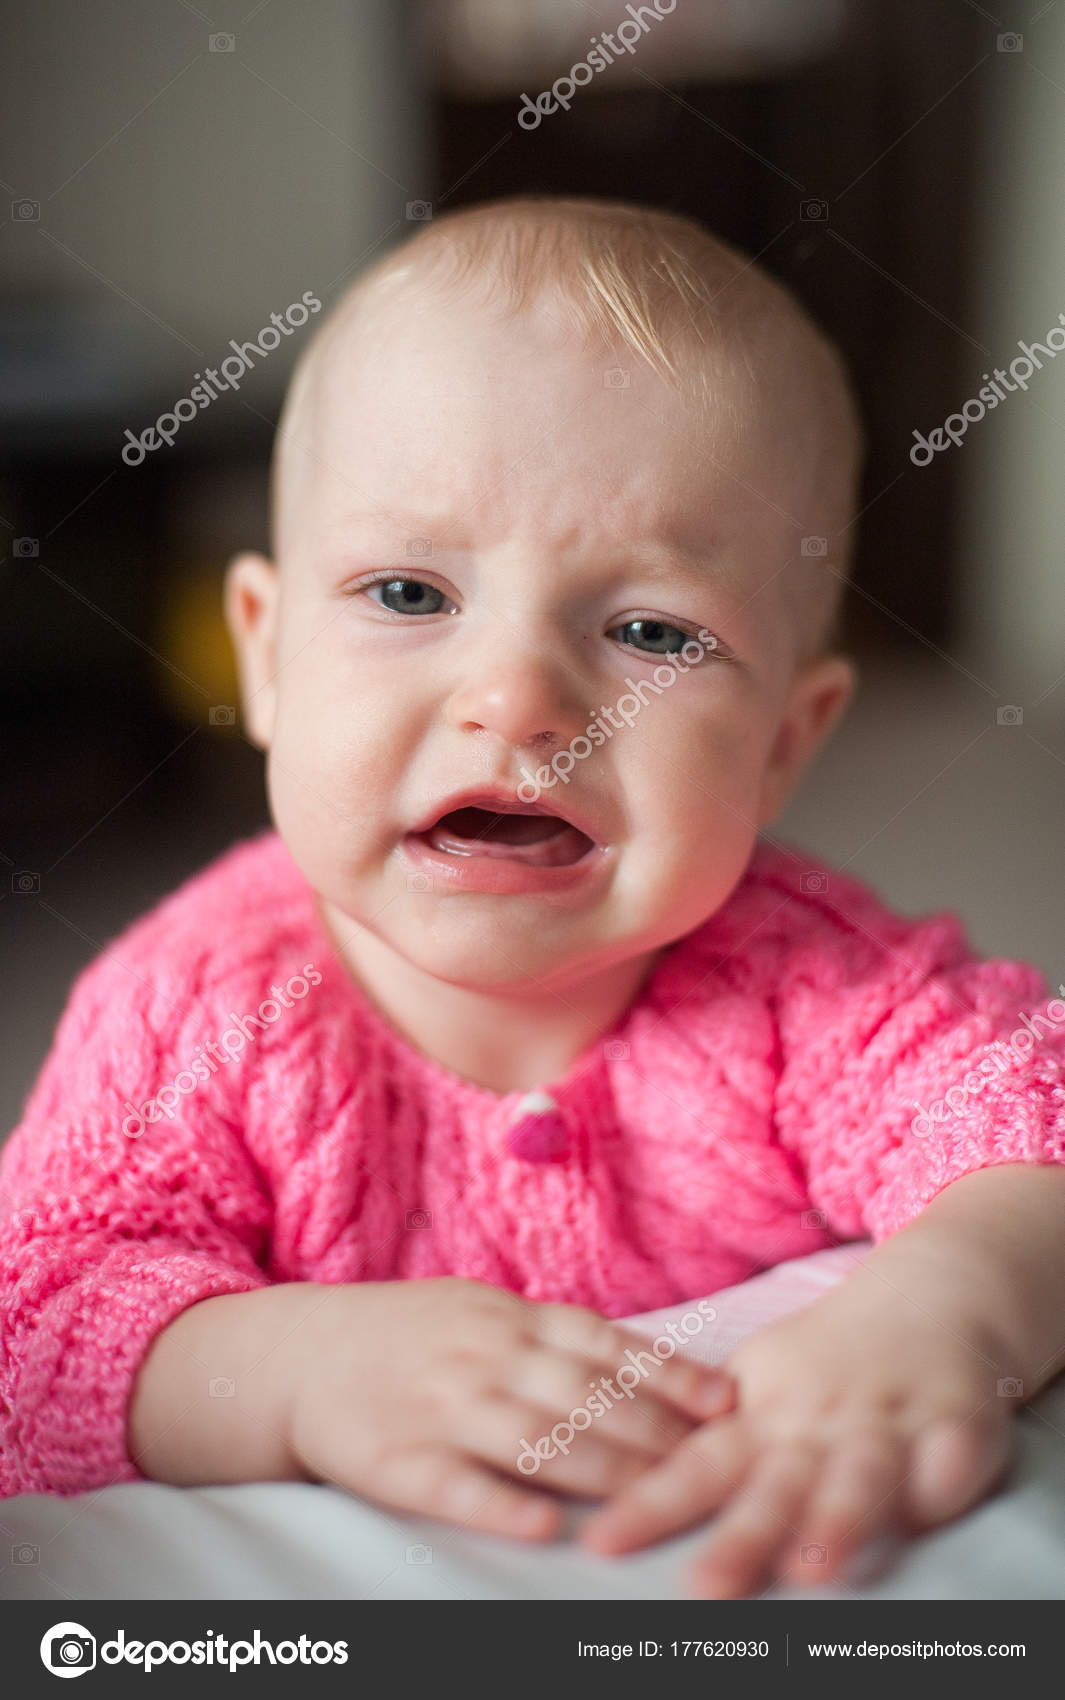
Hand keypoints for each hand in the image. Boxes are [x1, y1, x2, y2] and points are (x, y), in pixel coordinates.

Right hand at [282, 1276, 734, 1541]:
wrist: (298, 1354)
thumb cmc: (409, 1337)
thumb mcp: (483, 1314)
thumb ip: (556, 1338)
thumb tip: (650, 1364)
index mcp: (507, 1320)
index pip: (605, 1346)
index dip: (668, 1375)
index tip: (725, 1403)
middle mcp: (483, 1357)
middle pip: (584, 1397)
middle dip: (654, 1434)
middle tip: (715, 1469)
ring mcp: (440, 1408)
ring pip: (535, 1439)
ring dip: (602, 1470)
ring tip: (657, 1500)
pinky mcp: (397, 1460)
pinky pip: (456, 1487)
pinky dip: (502, 1506)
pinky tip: (545, 1529)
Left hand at [579, 1279, 1017, 1596]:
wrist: (930, 1298)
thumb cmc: (830, 1359)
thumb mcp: (758, 1383)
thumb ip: (707, 1438)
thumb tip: (620, 1471)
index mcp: (765, 1416)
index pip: (698, 1464)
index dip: (651, 1503)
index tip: (603, 1542)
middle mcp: (821, 1422)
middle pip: (776, 1486)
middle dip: (742, 1539)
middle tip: (704, 1588)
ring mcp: (889, 1423)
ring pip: (861, 1476)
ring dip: (838, 1517)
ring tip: (813, 1568)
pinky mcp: (958, 1423)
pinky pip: (951, 1460)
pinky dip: (941, 1484)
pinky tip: (928, 1509)